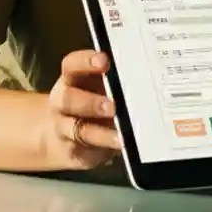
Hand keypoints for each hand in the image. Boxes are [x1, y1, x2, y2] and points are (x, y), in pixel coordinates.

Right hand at [44, 50, 122, 169]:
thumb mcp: (104, 86)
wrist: (64, 136)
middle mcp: (64, 101)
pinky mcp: (72, 150)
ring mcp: (64, 127)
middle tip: (113, 106)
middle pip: (68, 98)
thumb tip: (148, 75)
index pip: (73, 65)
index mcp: (73, 78)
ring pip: (75, 128)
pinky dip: (104, 148)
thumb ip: (118, 79)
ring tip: (121, 135)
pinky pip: (85, 150)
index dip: (86, 62)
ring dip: (99, 132)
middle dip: (90, 102)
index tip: (105, 61)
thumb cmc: (95, 100)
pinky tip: (120, 146)